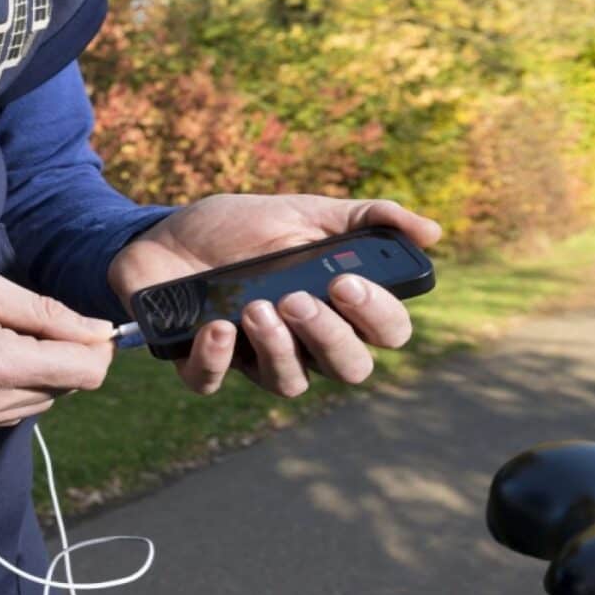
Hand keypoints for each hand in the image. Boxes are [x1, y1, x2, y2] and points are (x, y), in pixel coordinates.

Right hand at [0, 261, 114, 432]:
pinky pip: (5, 410)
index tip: (86, 324)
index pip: (84, 374)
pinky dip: (9, 384)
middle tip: (26, 317)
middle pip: (65, 390)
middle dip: (63, 356)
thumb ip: (44, 312)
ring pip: (37, 403)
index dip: (97, 347)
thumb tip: (97, 330)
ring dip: (36, 371)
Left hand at [108, 194, 442, 397]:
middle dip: (330, 337)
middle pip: (349, 368)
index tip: (346, 281)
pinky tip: (218, 328)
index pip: (385, 332)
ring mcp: (254, 357)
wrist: (163, 230)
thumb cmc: (239, 227)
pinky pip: (214, 382)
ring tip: (257, 308)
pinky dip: (218, 359)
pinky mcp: (201, 362)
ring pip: (290, 383)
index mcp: (337, 306)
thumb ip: (364, 219)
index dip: (376, 316)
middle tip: (298, 299)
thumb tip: (431, 233)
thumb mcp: (303, 211)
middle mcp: (305, 341)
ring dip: (280, 348)